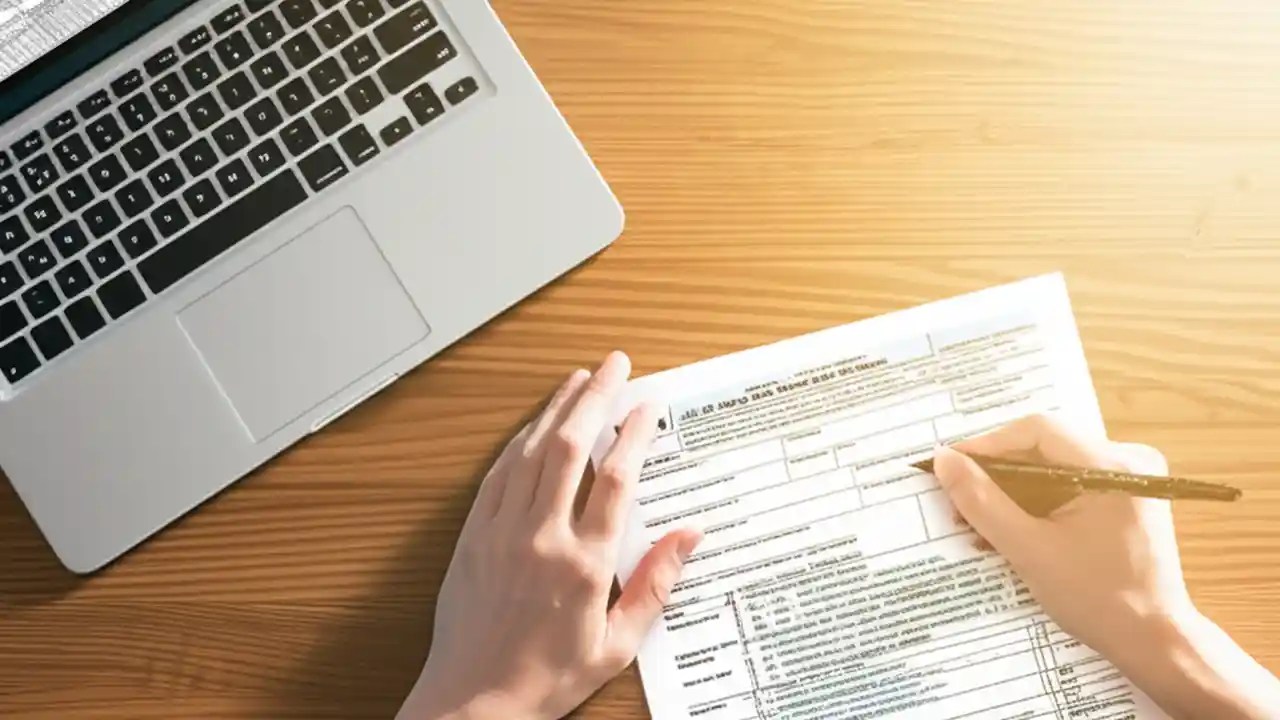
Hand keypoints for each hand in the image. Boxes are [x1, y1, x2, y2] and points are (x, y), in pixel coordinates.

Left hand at [398, 352, 701, 719]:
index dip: (634, 433)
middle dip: (595, 397)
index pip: (616, 479)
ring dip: (556, 409)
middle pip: (571, 447)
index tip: (648, 405)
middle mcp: (541, 538)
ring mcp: (501, 532)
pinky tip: (534, 426)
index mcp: (584, 564)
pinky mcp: (472, 536)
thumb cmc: (547, 679)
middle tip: (614, 363)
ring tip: (578, 380)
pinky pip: (497, 474)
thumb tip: (689, 536)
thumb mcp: (618, 644)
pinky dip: (519, 442)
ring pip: (531, 451)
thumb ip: (654, 585)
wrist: (473, 703)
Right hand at [931, 415, 1279, 719]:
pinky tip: (1008, 528)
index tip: (949, 466)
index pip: (1038, 431)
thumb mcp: (1028, 549)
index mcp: (1112, 466)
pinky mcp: (1125, 499)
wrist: (1154, 641)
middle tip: (958, 501)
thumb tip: (944, 460)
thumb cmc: (1097, 599)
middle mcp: (1128, 461)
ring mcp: (1130, 480)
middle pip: (1044, 448)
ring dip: (1011, 492)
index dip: (987, 445)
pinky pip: (1068, 486)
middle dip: (996, 475)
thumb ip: (981, 501)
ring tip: (977, 522)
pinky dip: (1035, 503)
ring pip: (1053, 468)